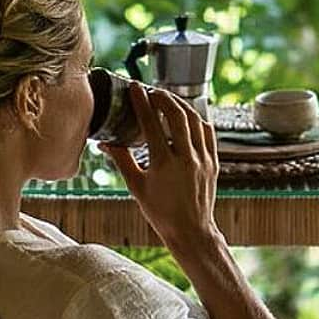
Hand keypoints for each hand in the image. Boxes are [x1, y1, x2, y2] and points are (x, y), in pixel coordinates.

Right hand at [100, 83, 219, 249]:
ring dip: (180, 105)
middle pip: (176, 115)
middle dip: (163, 97)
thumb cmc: (160, 212)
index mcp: (163, 164)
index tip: (135, 88)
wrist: (191, 230)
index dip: (141, 102)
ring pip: (194, 120)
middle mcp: (186, 158)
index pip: (151, 124)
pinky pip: (208, 132)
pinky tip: (188, 115)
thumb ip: (122, 160)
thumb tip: (104, 143)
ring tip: (167, 99)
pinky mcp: (214, 162)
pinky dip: (197, 119)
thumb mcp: (136, 186)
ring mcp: (203, 159)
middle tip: (152, 90)